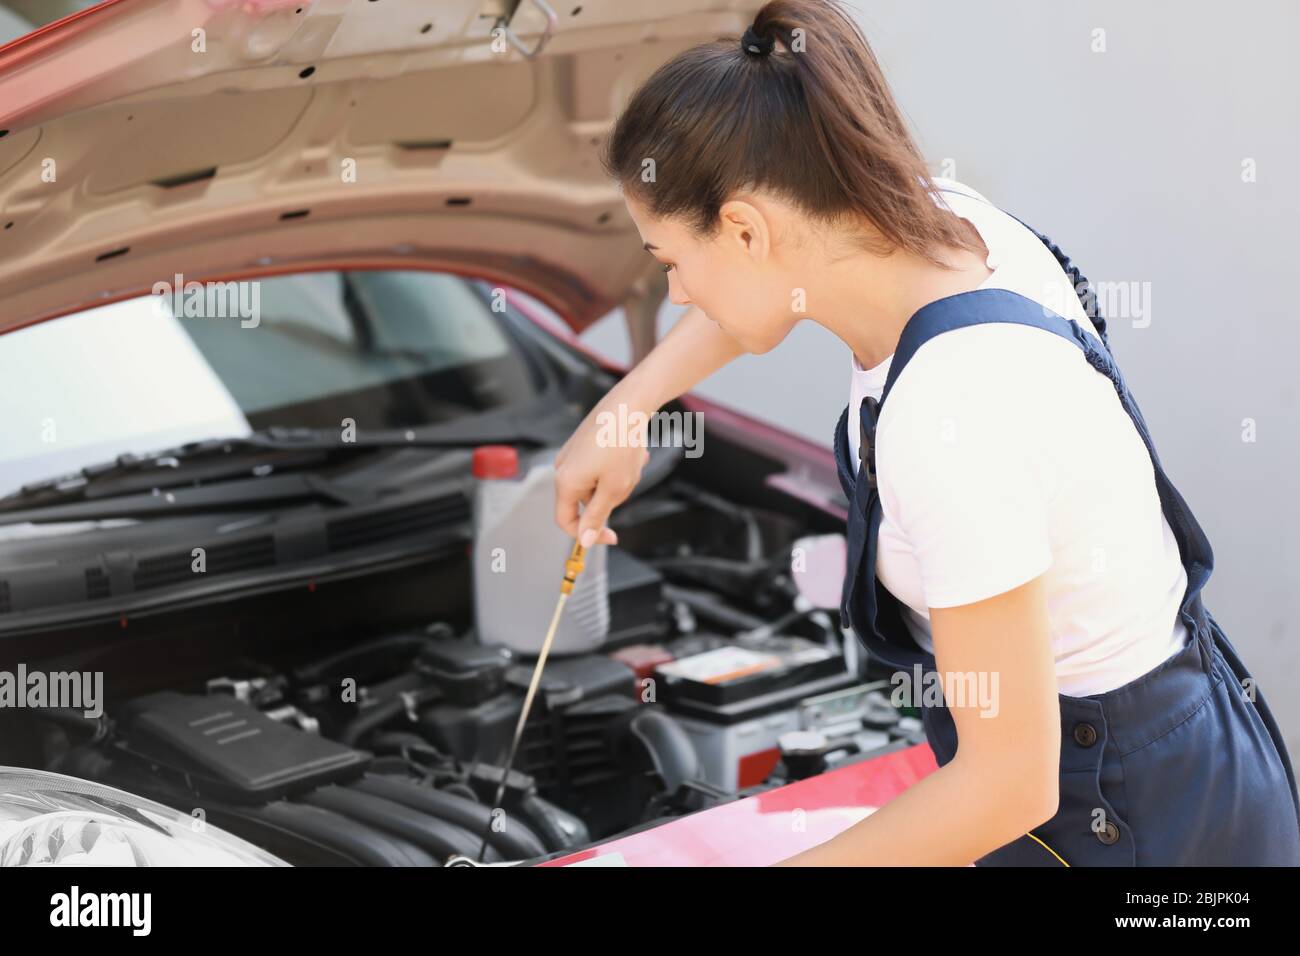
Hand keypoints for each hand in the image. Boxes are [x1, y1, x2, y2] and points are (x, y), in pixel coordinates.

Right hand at [554, 391, 650, 547]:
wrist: (629, 403)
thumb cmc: (621, 443)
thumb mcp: (613, 488)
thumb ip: (596, 516)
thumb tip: (584, 541)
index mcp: (565, 481)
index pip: (566, 521)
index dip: (588, 533)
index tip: (612, 535)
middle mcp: (563, 468)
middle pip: (587, 501)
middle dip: (612, 496)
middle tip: (629, 479)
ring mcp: (573, 455)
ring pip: (598, 484)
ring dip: (620, 480)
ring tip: (632, 462)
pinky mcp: (585, 445)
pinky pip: (601, 467)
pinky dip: (618, 466)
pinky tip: (631, 451)